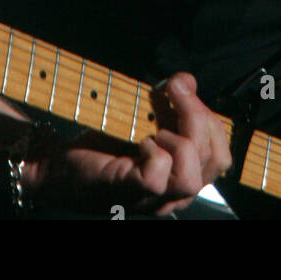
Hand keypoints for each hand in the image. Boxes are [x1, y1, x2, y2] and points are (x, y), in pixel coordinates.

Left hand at [24, 72, 231, 216]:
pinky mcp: (128, 192)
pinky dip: (154, 152)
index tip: (184, 88)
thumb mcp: (145, 116)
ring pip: (191, 177)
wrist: (59, 165)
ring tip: (156, 127)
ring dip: (180, 139)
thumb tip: (187, 79)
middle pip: (214, 162)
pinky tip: (139, 142)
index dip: (210, 119)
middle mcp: (173, 195)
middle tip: (173, 91)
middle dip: (198, 117)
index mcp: (183, 177)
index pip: (221, 157)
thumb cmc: (103, 143)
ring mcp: (152, 199)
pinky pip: (158, 175)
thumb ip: (171, 100)